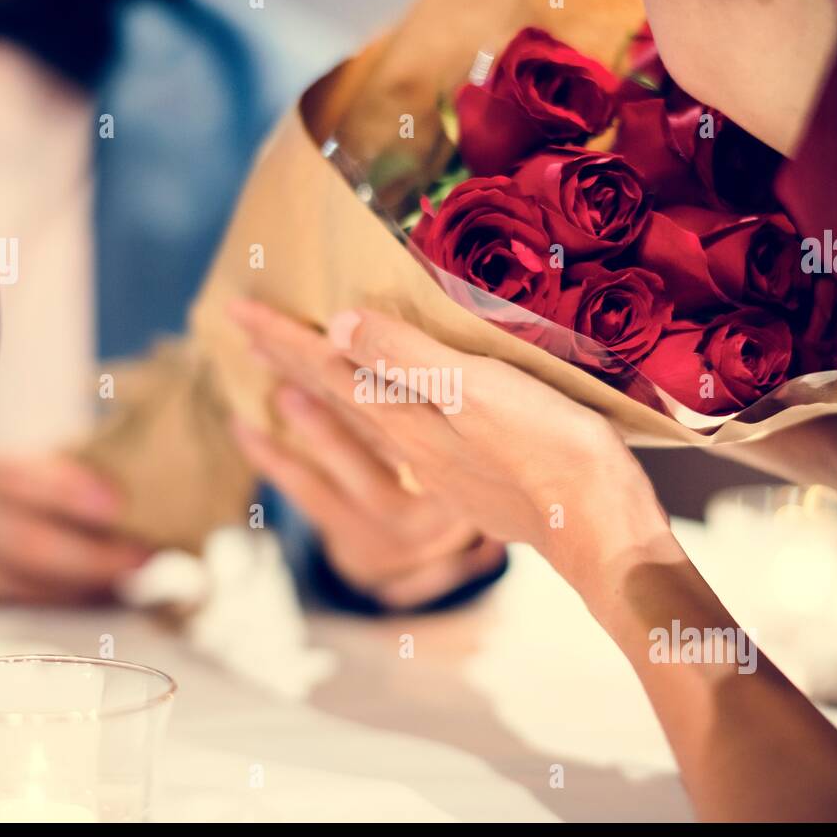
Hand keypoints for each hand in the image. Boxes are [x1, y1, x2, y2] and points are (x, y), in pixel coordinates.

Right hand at [0, 445, 151, 604]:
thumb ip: (19, 469)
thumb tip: (108, 479)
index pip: (23, 481)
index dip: (75, 492)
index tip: (121, 502)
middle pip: (36, 549)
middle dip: (100, 558)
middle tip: (151, 556)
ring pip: (31, 588)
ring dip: (90, 586)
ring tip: (141, 579)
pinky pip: (12, 608)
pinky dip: (57, 603)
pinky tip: (94, 598)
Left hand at [229, 299, 680, 607]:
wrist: (601, 526)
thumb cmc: (549, 453)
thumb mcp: (477, 392)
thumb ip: (409, 359)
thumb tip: (337, 328)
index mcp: (406, 419)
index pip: (328, 367)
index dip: (282, 337)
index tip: (235, 310)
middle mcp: (410, 447)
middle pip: (332, 395)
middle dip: (286, 360)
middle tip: (242, 334)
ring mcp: (436, 470)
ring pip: (359, 426)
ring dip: (317, 399)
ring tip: (280, 383)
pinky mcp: (468, 484)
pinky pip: (390, 448)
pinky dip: (364, 428)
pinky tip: (382, 425)